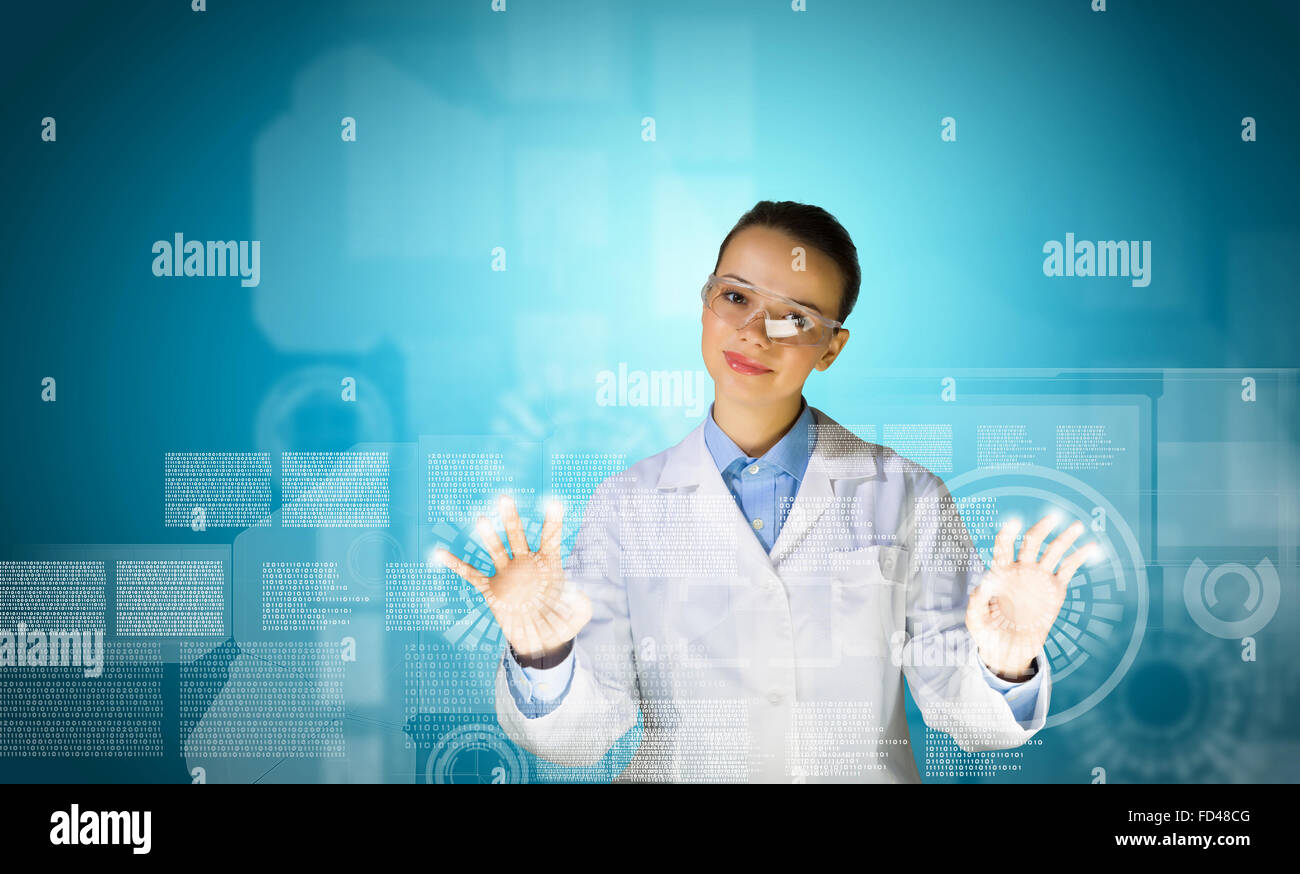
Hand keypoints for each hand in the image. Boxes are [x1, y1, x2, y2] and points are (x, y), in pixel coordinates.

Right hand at [433, 495, 591, 661]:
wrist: (542, 637)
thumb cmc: (563, 619)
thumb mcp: (578, 612)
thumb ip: (580, 602)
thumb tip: (577, 597)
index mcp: (548, 563)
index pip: (550, 538)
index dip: (552, 521)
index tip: (554, 502)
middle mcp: (525, 563)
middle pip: (517, 536)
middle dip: (511, 519)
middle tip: (504, 498)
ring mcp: (506, 574)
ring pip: (495, 550)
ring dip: (488, 536)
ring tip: (481, 520)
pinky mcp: (491, 589)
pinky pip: (471, 575)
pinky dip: (456, 565)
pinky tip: (441, 553)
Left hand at [966, 515, 1098, 679]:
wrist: (1007, 650)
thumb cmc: (987, 631)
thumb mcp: (975, 619)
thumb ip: (977, 601)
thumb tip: (986, 582)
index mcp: (1000, 571)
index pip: (1004, 546)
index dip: (1008, 534)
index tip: (1014, 522)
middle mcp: (1021, 569)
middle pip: (1032, 543)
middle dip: (1041, 529)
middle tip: (1053, 518)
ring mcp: (1039, 578)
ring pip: (1053, 552)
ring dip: (1065, 538)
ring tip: (1077, 526)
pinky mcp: (1055, 590)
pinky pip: (1068, 569)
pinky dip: (1078, 557)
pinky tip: (1090, 546)